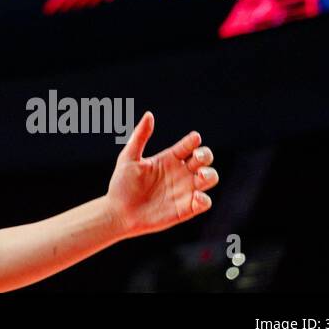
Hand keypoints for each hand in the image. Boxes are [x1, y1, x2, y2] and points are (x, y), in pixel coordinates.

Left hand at [105, 111, 217, 238]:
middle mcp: (180, 173)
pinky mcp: (186, 209)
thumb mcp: (128, 158)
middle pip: (204, 159)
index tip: (193, 138)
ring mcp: (184, 191)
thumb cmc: (121, 184)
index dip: (193, 141)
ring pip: (209, 178)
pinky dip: (204, 199)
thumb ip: (139, 137)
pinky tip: (195, 196)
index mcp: (168, 159)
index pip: (188, 146)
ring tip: (199, 175)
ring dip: (209, 175)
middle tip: (197, 156)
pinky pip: (204, 203)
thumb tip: (149, 115)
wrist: (118, 213)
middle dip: (206, 155)